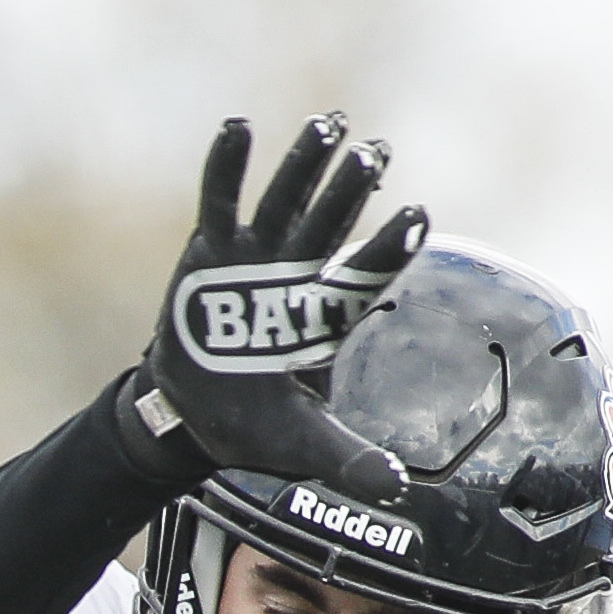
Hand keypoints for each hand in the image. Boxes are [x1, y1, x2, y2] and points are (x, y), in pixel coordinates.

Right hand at [140, 115, 431, 490]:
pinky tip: (238, 126)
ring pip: (286, 200)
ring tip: (327, 124)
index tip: (418, 217)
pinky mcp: (211, 251)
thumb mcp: (306, 445)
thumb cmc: (257, 427)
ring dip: (304, 163)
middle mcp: (299, 277)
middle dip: (352, 188)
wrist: (194, 417)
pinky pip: (220, 199)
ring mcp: (256, 258)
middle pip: (332, 223)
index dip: (390, 246)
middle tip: (375, 151)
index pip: (367, 273)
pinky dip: (227, 165)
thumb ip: (350, 459)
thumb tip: (399, 489)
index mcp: (328, 314)